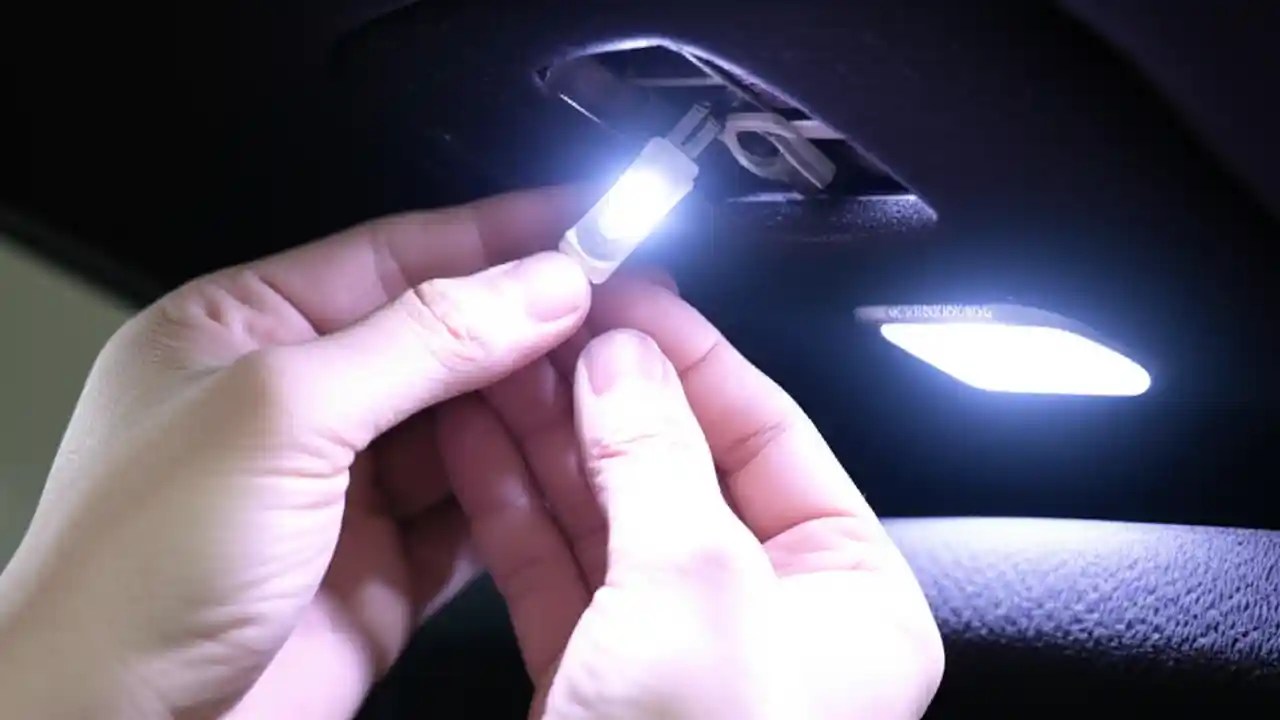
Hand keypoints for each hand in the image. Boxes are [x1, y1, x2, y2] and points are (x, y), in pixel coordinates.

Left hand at [0, 189, 591, 717]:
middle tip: (625, 298)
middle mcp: (299, 402)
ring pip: (469, 423)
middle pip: (442, 337)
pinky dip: (526, 486)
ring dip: (537, 401)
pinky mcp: (386, 564)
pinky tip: (572, 460)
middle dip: (532, 318)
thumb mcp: (281, 416)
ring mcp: (345, 487)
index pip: (396, 256)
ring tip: (615, 372)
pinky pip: (476, 508)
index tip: (588, 219)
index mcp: (245, 331)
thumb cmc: (138, 568)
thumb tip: (539, 283)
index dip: (499, 235)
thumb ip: (423, 341)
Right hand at [444, 278, 943, 718]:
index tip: (628, 295)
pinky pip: (561, 573)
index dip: (693, 357)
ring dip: (549, 439)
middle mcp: (770, 618)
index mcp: (846, 593)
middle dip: (605, 391)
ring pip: (610, 515)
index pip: (770, 434)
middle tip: (544, 321)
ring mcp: (678, 651)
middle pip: (680, 465)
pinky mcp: (599, 684)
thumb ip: (659, 458)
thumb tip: (627, 355)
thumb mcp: (693, 593)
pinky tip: (479, 448)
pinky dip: (518, 510)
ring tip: (495, 364)